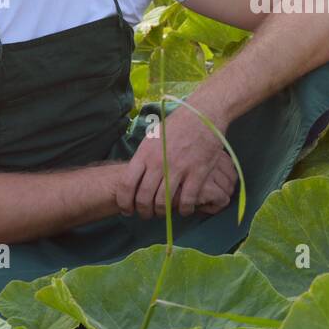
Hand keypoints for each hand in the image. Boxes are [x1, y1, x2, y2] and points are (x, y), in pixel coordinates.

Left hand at [115, 107, 235, 218]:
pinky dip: (185, 209)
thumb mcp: (153, 137)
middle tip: (146, 215)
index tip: (127, 210)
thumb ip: (144, 156)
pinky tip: (185, 209)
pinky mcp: (197, 172)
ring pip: (163, 202)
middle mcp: (159, 162)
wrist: (203, 114)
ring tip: (163, 214)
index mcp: (145, 153)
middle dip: (143, 211)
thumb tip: (135, 172)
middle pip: (144, 197)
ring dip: (162, 213)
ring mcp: (179, 168)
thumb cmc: (177, 125)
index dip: (124, 202)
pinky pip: (188, 199)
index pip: (127, 184)